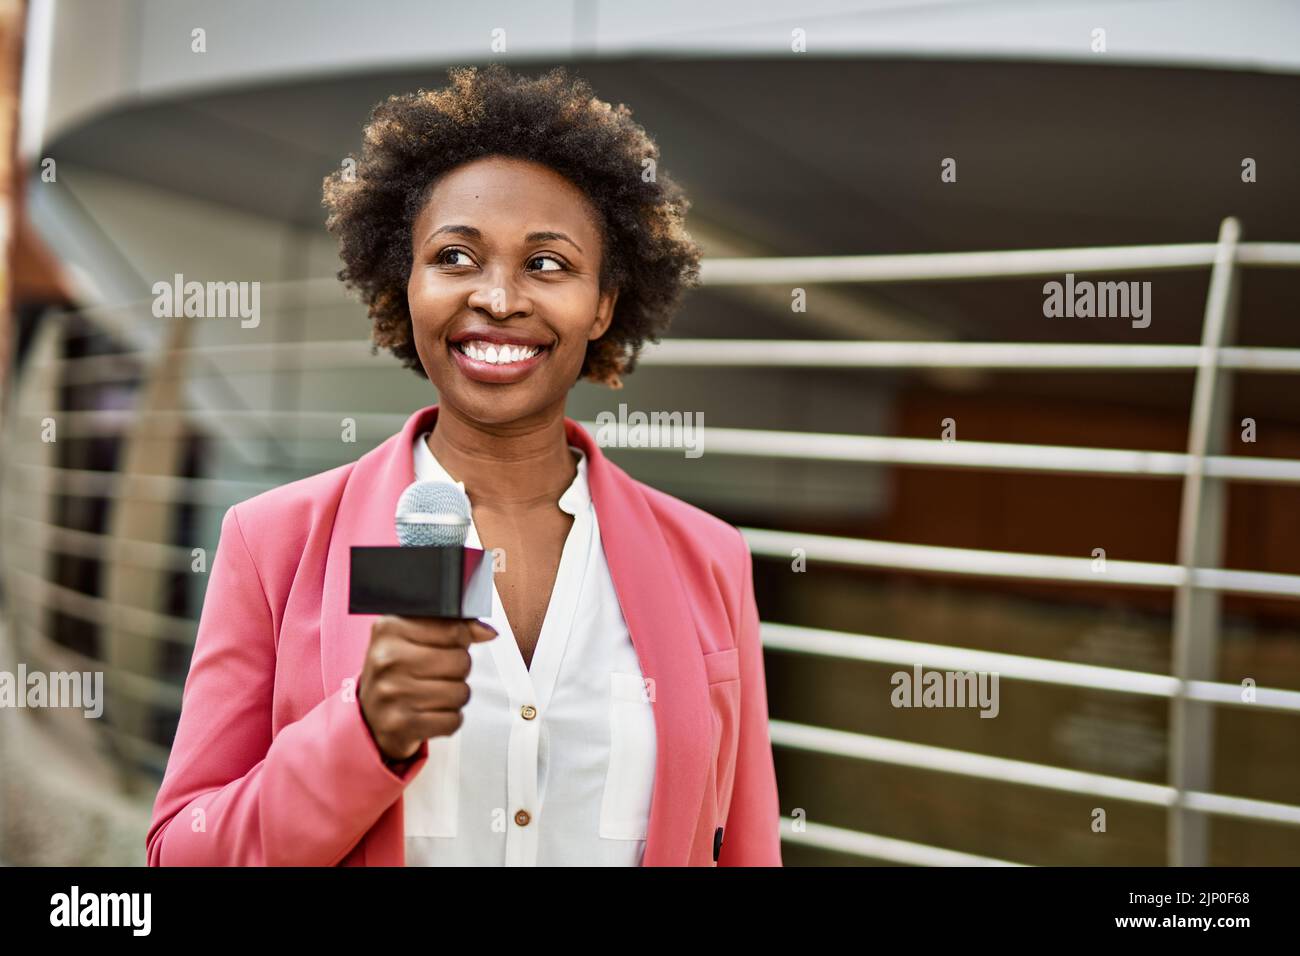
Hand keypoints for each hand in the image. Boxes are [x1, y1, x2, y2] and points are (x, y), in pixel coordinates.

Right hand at [358, 615, 497, 763]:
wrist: (368, 717)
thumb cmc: (398, 672)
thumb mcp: (414, 638)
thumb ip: (453, 627)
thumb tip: (488, 632)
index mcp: (389, 629)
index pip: (454, 629)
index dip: (461, 640)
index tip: (450, 646)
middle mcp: (386, 659)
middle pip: (461, 661)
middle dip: (458, 671)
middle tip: (438, 675)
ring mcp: (391, 693)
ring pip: (461, 693)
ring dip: (455, 697)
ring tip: (434, 695)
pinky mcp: (400, 725)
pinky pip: (453, 721)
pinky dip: (449, 720)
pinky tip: (430, 714)